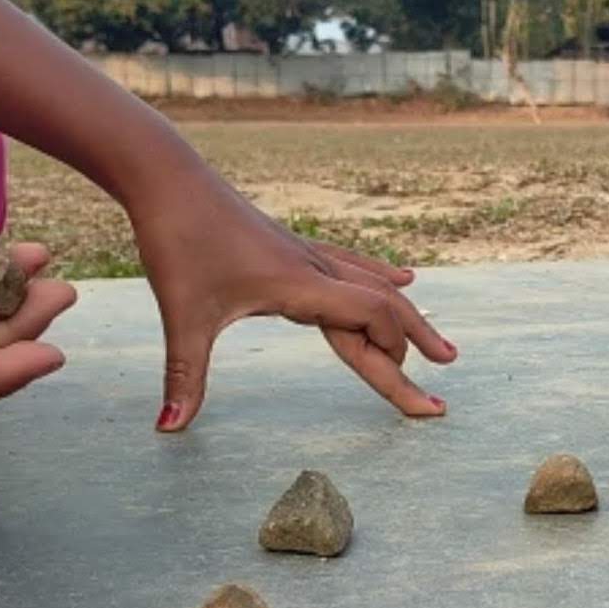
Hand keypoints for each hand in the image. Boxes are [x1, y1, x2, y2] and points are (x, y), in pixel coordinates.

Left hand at [126, 166, 456, 430]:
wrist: (167, 177)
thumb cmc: (177, 240)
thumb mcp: (182, 316)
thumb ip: (184, 375)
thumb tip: (168, 430)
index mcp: (301, 286)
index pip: (374, 325)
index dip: (401, 370)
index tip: (427, 408)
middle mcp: (313, 268)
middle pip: (384, 310)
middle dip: (414, 349)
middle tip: (441, 388)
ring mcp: (304, 253)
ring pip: (372, 287)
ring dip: (405, 318)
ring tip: (435, 345)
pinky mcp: (289, 244)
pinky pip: (350, 265)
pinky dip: (380, 278)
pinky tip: (403, 278)